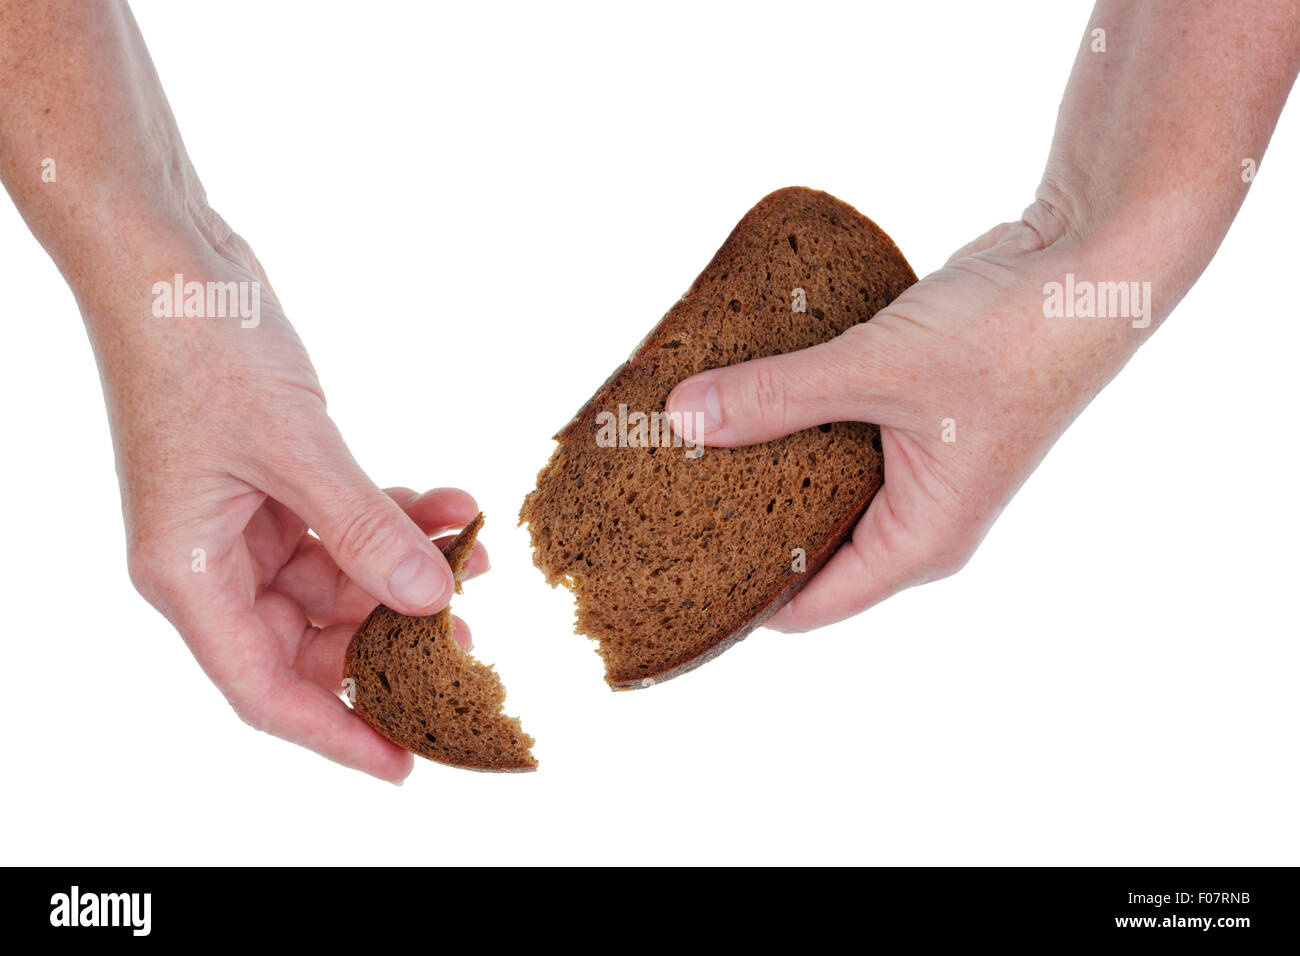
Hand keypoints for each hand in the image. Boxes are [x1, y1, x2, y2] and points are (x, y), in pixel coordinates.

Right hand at [92, 214, 485, 781]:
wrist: (171, 256)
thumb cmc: (199, 346)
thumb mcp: (295, 450)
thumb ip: (365, 533)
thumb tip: (430, 604)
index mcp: (187, 574)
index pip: (264, 689)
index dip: (336, 732)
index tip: (404, 762)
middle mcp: (212, 559)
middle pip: (310, 636)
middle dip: (391, 634)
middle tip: (469, 633)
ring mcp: (244, 518)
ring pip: (339, 576)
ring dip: (406, 564)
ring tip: (474, 548)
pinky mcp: (275, 478)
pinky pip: (344, 521)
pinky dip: (393, 515)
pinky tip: (448, 502)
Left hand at [667, 201, 1143, 631]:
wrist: (1086, 265)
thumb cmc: (1011, 336)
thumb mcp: (881, 368)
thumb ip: (779, 395)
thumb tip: (684, 419)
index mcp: (918, 542)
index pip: (806, 605)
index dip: (738, 598)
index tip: (669, 575)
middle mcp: (915, 520)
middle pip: (805, 548)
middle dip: (739, 525)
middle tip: (659, 502)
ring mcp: (912, 470)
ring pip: (815, 486)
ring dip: (760, 464)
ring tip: (685, 446)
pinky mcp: (906, 419)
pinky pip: (831, 436)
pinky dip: (790, 421)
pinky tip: (737, 397)